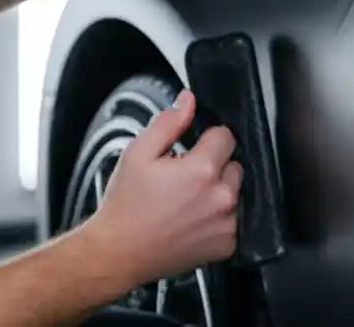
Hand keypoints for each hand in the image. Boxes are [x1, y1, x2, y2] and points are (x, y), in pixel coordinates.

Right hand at [83, 89, 243, 287]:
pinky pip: (234, 220)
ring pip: (236, 192)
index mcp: (202, 170)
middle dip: (214, 166)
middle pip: (234, 164)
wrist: (117, 253)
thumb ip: (169, 123)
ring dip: (219, 191)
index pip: (225, 136)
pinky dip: (219, 218)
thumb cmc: (125, 207)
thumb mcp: (138, 154)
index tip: (192, 150)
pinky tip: (193, 219)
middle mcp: (221, 197)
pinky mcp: (226, 244)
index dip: (207, 139)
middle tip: (185, 178)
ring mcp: (227, 223)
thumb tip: (189, 100)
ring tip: (188, 200)